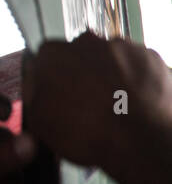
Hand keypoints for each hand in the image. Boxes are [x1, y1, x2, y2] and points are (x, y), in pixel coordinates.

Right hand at [23, 31, 171, 173]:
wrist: (141, 142)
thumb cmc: (87, 134)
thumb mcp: (40, 122)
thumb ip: (32, 92)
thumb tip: (34, 79)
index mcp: (53, 54)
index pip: (47, 57)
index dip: (55, 76)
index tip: (62, 94)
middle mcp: (86, 41)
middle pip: (80, 53)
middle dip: (84, 71)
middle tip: (90, 101)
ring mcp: (122, 46)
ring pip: (111, 57)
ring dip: (111, 74)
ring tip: (117, 103)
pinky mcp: (151, 56)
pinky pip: (138, 64)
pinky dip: (136, 78)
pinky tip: (136, 100)